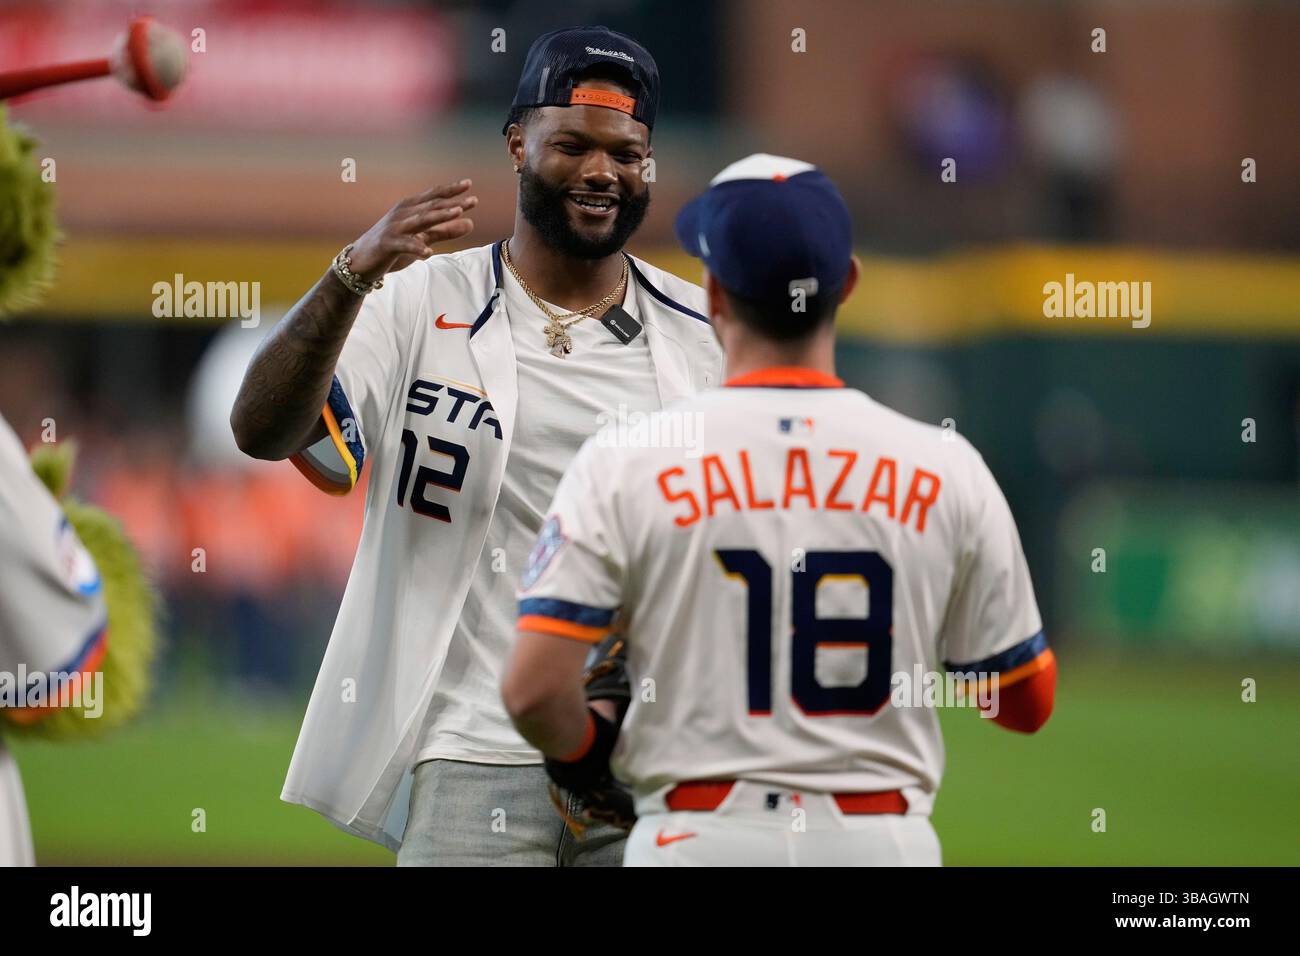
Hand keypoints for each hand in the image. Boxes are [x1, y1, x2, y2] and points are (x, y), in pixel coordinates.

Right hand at [347, 179, 477, 280]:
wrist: (361, 261)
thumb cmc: (394, 247)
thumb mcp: (423, 238)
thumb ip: (445, 231)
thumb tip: (470, 222)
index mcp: (410, 209)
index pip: (433, 197)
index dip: (451, 190)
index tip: (469, 184)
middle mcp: (403, 214)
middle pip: (431, 206)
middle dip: (452, 202)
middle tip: (473, 200)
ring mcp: (394, 228)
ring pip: (420, 220)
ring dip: (440, 216)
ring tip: (457, 212)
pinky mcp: (387, 244)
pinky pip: (404, 245)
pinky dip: (416, 247)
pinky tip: (428, 252)